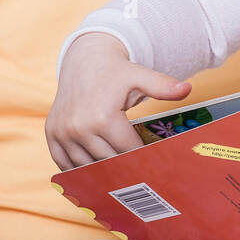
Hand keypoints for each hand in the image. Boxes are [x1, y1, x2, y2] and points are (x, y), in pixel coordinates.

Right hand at [46, 33, 190, 170]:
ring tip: (119, 179)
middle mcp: (79, 128)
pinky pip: (64, 164)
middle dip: (124, 169)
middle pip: (108, 162)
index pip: (127, 150)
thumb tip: (187, 89)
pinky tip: (93, 175)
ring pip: (86, 167)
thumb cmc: (115, 71)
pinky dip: (78, 171)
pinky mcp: (51, 135)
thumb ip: (162, 86)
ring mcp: (62, 133)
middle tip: (140, 178)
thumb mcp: (140, 75)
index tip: (155, 167)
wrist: (83, 60)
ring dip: (101, 173)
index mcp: (103, 116)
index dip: (142, 159)